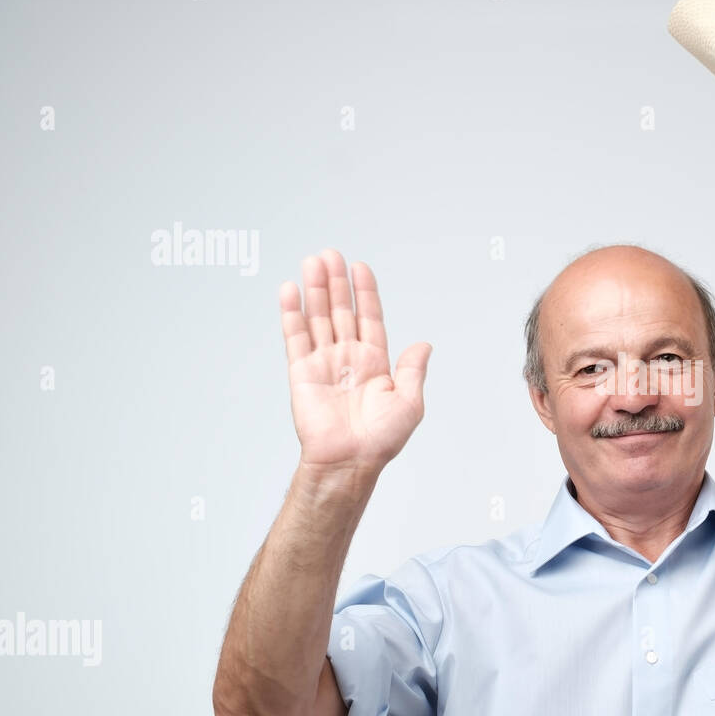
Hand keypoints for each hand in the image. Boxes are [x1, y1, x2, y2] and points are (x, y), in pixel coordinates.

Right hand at [279, 250, 431, 474]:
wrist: (350, 461)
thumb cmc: (380, 440)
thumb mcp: (410, 403)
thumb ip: (413, 371)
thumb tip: (425, 345)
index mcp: (375, 362)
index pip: (369, 318)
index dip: (365, 292)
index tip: (359, 267)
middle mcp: (348, 358)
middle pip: (341, 311)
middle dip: (336, 283)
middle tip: (330, 254)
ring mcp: (324, 363)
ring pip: (319, 317)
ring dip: (315, 290)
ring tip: (312, 262)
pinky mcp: (301, 372)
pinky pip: (296, 337)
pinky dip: (292, 313)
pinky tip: (290, 291)